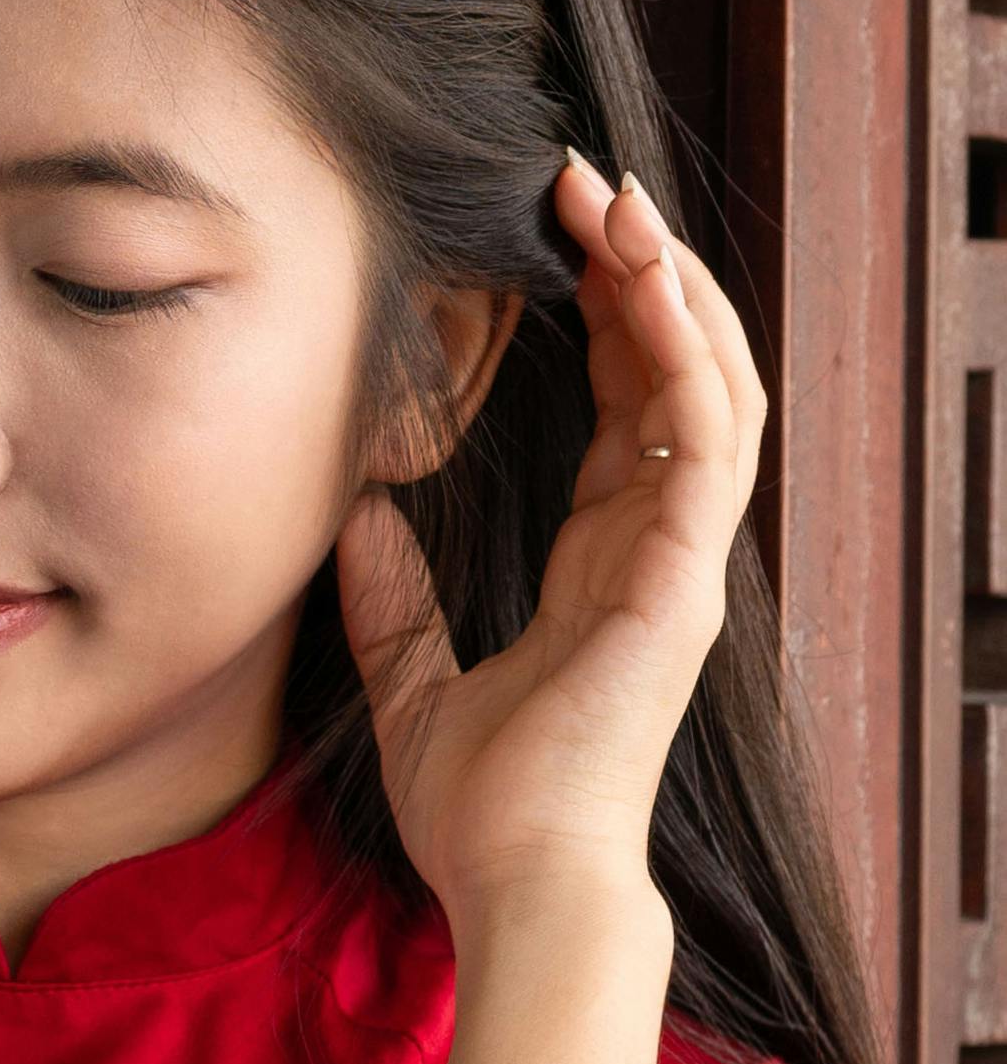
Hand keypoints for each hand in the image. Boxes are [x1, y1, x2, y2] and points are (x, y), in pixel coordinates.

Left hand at [337, 152, 765, 934]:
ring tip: (618, 199)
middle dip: (641, 270)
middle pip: (677, 375)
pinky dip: (684, 352)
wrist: (514, 881)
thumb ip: (392, 602)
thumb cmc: (478, 809)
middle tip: (584, 182)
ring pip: (710, 385)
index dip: (604, 318)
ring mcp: (681, 564)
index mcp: (604, 567)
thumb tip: (353, 521)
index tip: (553, 237)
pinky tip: (646, 280)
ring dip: (670, 283)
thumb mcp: (412, 683)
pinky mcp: (683, 581)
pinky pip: (704, 439)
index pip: (624, 411)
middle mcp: (657, 552)